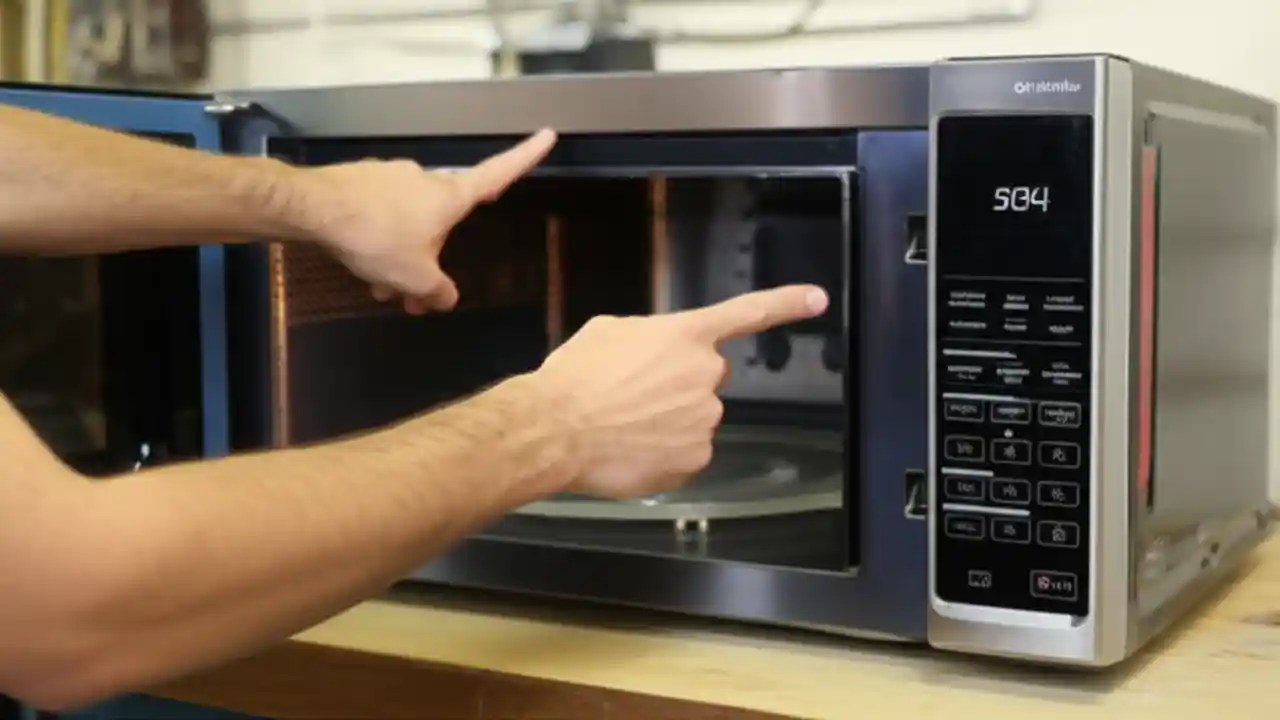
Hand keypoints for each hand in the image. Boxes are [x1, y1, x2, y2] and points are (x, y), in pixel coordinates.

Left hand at [301, 129, 557, 314]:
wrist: (313, 209)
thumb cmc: (376, 238)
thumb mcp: (416, 278)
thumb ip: (438, 292)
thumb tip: (446, 298)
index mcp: (450, 197)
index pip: (498, 174)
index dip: (526, 157)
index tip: (548, 134)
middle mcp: (425, 179)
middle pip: (442, 221)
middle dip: (431, 256)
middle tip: (413, 295)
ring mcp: (391, 177)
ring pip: (406, 223)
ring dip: (398, 255)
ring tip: (377, 285)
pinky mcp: (361, 182)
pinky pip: (379, 216)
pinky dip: (376, 241)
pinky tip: (358, 263)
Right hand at [534, 284, 830, 499]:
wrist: (555, 429)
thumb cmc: (575, 377)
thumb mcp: (609, 333)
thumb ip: (648, 338)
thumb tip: (653, 357)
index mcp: (686, 335)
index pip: (747, 313)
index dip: (786, 304)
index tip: (819, 298)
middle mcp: (706, 374)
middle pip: (707, 377)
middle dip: (680, 383)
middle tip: (635, 394)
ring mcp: (705, 420)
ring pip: (695, 417)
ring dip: (669, 419)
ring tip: (624, 423)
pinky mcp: (695, 459)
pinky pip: (686, 453)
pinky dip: (664, 453)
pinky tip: (631, 448)